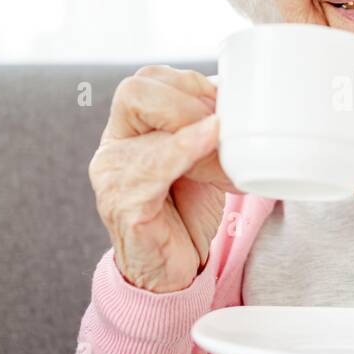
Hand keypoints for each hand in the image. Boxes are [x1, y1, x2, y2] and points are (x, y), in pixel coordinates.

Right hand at [88, 65, 239, 293]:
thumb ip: (206, 128)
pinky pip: (151, 172)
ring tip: (225, 141)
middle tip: (221, 123)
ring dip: (196, 132)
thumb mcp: (200, 160)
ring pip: (147, 132)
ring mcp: (113, 179)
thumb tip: (241, 100)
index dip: (186, 82)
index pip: (144, 81)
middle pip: (134, 93)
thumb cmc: (186, 213)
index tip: (221, 100)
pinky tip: (210, 139)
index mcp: (127, 131)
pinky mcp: (125, 208)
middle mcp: (112, 150)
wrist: (174, 272)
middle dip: (186, 101)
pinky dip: (184, 149)